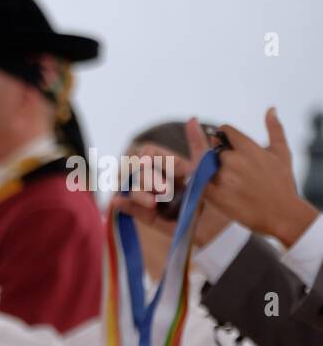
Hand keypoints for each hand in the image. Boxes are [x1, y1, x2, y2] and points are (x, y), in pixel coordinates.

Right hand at [111, 118, 231, 246]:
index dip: (151, 158)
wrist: (228, 227)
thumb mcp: (208, 168)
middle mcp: (160, 182)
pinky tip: (117, 202)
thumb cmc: (221, 196)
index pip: (150, 155)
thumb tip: (192, 118)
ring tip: (154, 202)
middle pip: (139, 172)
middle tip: (164, 188)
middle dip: (147, 178)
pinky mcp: (153, 219)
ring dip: (140, 193)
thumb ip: (198, 145)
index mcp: (172, 167)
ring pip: (134, 190)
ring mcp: (155, 201)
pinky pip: (133, 212)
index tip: (161, 166)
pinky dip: (124, 206)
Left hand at [207, 108, 317, 246]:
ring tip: (232, 183)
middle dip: (219, 157)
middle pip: (213, 149)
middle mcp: (233, 160)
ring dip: (212, 171)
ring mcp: (222, 177)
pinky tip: (221, 190)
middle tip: (234, 171)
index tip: (228, 146)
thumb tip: (270, 109)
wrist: (281, 214)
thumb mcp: (281, 153)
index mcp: (248, 147)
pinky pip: (199, 183)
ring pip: (205, 165)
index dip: (224, 137)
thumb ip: (274, 129)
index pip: (224, 130)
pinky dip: (205, 184)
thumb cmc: (282, 182)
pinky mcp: (213, 194)